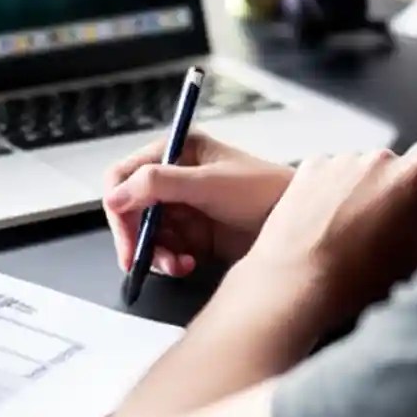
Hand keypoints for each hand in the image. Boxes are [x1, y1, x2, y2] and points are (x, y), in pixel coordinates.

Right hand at [103, 134, 295, 276]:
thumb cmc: (265, 191)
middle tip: (138, 261)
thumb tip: (114, 196)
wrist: (302, 225)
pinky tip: (187, 265)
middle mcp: (174, 178)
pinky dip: (169, 262)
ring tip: (176, 264)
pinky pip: (164, 251)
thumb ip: (159, 185)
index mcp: (176, 151)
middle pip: (131, 210)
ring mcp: (183, 207)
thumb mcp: (209, 184)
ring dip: (155, 254)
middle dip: (136, 237)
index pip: (125, 175)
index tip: (125, 234)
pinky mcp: (193, 235)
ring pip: (146, 235)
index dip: (119, 205)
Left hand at [238, 147, 416, 329]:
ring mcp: (341, 159)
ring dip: (374, 188)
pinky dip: (341, 188)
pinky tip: (334, 219)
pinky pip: (336, 172)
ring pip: (369, 168)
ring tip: (365, 225)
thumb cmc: (363, 279)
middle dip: (415, 188)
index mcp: (416, 175)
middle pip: (408, 164)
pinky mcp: (309, 167)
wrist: (296, 283)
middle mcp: (380, 158)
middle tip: (410, 220)